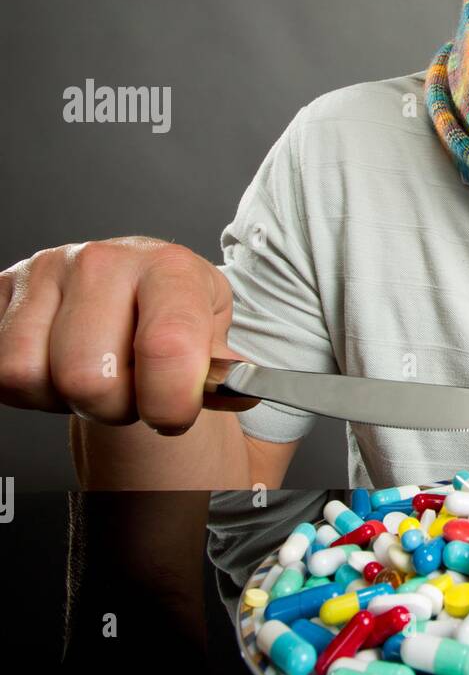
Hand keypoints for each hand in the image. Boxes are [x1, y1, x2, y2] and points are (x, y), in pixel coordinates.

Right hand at [0, 236, 257, 434]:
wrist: (138, 289)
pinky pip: (0, 369)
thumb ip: (224, 374)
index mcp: (171, 269)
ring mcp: (49, 269)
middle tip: (132, 388)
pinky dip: (30, 388)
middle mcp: (105, 260)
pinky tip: (60, 365)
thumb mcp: (214, 338)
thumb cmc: (176, 320)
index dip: (170, 403)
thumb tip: (238, 395)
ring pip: (33, 376)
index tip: (174, 414)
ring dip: (65, 397)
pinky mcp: (5, 287)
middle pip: (88, 378)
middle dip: (114, 406)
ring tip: (98, 373)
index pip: (167, 348)